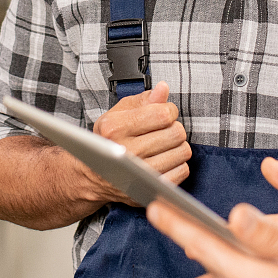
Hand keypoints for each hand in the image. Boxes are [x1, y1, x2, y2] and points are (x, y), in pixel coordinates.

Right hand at [80, 81, 189, 206]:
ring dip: (177, 146)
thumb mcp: (118, 114)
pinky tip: (165, 160)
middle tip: (162, 131)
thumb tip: (163, 88)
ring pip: (182, 151)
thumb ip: (143, 100)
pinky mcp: (150, 189)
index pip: (163, 114)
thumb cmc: (109, 140)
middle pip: (176, 132)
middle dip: (173, 128)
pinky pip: (182, 171)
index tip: (162, 115)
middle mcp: (126, 151)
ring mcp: (139, 173)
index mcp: (115, 128)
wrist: (95, 175)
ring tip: (163, 146)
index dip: (168, 111)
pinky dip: (178, 164)